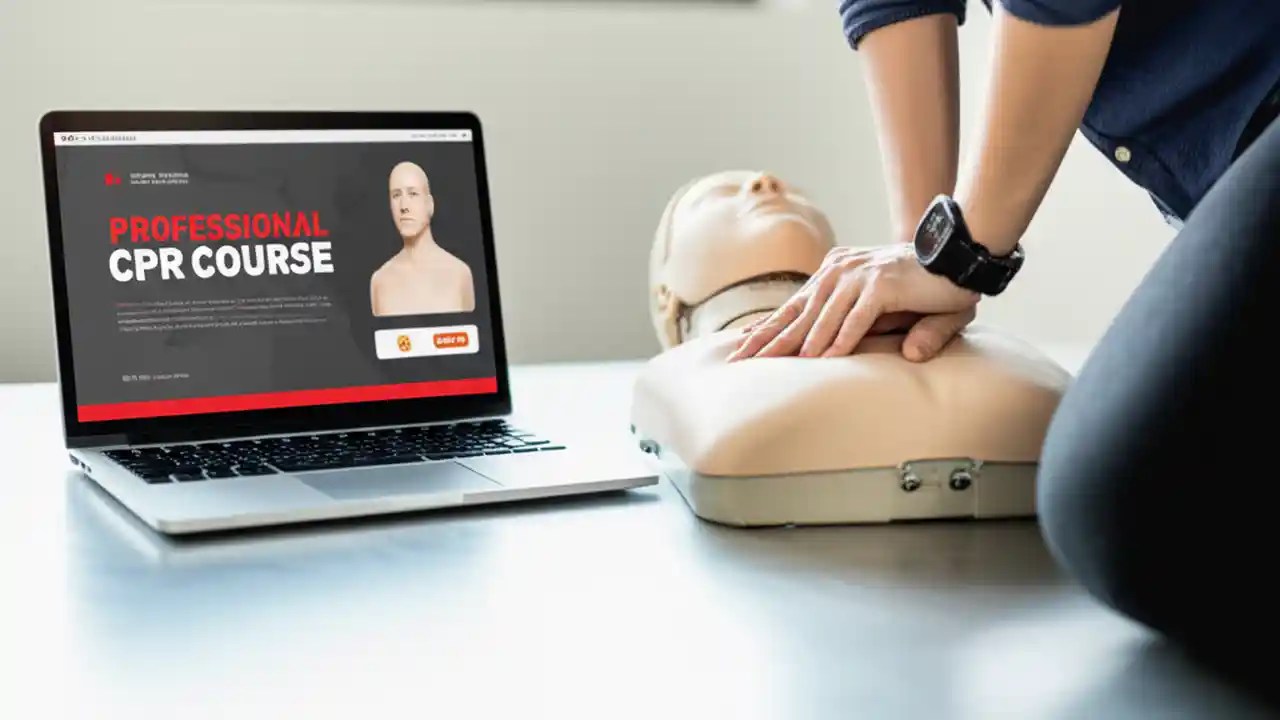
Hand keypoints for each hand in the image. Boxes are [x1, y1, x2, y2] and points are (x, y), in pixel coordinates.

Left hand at [727, 243, 979, 361]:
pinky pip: (857, 319)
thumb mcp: (885, 310)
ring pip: (822, 317)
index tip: (743, 346)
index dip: (769, 326)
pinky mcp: (883, 285)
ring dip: (798, 345)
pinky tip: (824, 360)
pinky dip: (841, 340)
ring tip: (773, 367)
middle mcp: (841, 270)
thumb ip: (858, 327)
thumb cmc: (922, 290)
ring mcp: (860, 276)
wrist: (959, 259)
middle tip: (739, 361)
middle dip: (767, 339)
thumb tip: (829, 353)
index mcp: (836, 272)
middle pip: (797, 312)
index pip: (795, 304)